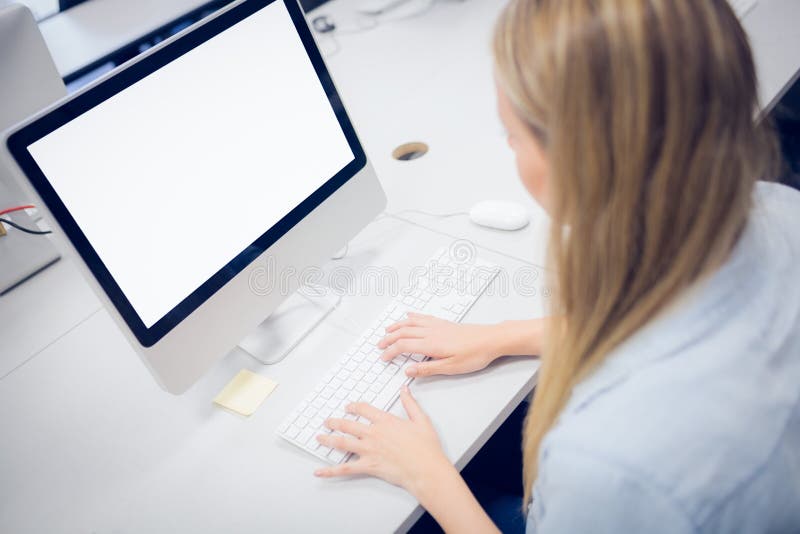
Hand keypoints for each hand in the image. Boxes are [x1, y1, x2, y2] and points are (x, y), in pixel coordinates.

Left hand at [314, 386, 451, 496]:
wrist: (426, 469)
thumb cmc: (426, 448)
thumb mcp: (421, 420)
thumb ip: (410, 404)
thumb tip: (404, 390)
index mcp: (385, 421)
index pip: (364, 409)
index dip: (354, 407)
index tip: (349, 407)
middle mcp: (373, 434)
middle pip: (348, 425)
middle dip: (335, 422)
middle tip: (327, 421)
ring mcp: (368, 450)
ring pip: (342, 443)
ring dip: (328, 439)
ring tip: (319, 438)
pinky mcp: (368, 466)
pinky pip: (345, 468)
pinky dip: (330, 470)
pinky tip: (319, 471)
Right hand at [377, 313, 501, 376]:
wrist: (491, 339)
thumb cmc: (474, 354)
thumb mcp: (451, 368)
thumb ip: (427, 369)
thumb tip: (408, 371)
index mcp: (430, 344)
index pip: (403, 346)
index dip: (390, 352)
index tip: (383, 358)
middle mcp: (431, 332)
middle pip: (403, 332)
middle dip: (388, 338)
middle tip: (379, 345)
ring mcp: (437, 325)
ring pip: (410, 323)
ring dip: (396, 326)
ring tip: (387, 330)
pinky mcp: (444, 323)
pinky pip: (422, 317)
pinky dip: (412, 317)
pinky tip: (409, 316)